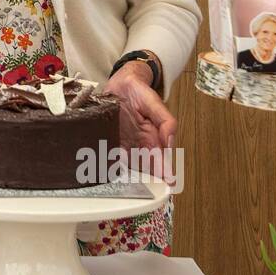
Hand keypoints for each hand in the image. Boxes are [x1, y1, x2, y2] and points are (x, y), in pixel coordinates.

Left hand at [105, 61, 176, 178]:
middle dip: (145, 181)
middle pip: (143, 168)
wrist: (120, 83)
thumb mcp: (154, 102)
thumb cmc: (140, 92)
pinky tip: (105, 173)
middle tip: (144, 191)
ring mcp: (123, 144)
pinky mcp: (109, 140)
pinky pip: (109, 156)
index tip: (168, 184)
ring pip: (126, 166)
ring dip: (125, 177)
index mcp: (152, 138)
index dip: (164, 172)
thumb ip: (165, 122)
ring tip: (124, 187)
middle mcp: (138, 144)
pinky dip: (108, 165)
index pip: (160, 159)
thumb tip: (170, 143)